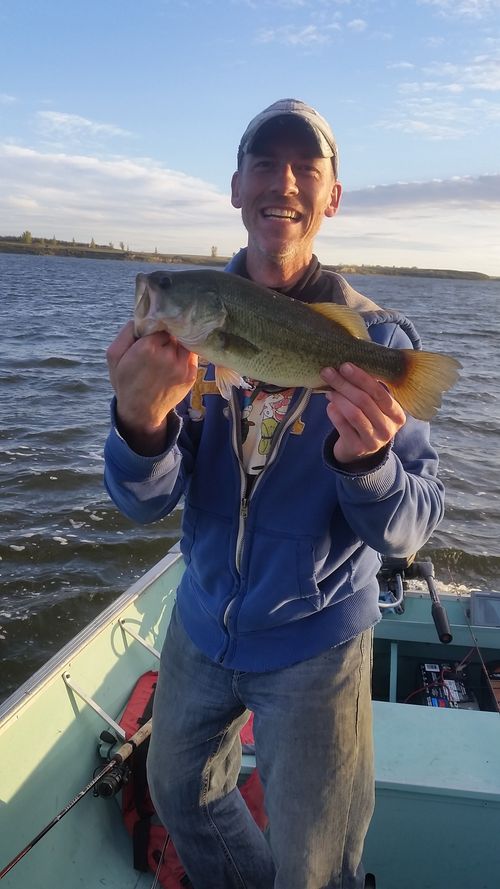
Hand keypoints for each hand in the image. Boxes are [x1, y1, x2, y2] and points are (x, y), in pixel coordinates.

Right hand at [106, 321, 197, 453]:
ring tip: (168, 352)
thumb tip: (142, 317)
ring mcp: (182, 366)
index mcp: (147, 348)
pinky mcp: (191, 375)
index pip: (159, 324)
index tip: (152, 334)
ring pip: (184, 342)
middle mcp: (167, 355)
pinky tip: (174, 361)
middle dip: (167, 335)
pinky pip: (191, 355)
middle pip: (173, 332)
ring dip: (178, 344)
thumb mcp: (114, 356)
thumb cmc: (126, 382)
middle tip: (160, 344)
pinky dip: (184, 355)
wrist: (141, 411)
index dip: (156, 327)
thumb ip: (125, 333)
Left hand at [320, 363, 405, 465]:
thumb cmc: (367, 420)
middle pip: (364, 401)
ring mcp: (373, 441)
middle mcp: (388, 428)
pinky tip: (330, 406)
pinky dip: (334, 413)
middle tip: (328, 372)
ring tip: (329, 389)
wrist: (360, 451)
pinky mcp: (357, 448)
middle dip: (345, 384)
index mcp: (397, 414)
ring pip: (354, 413)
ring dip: (338, 397)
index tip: (345, 366)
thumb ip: (366, 391)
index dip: (361, 378)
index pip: (380, 392)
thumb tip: (344, 368)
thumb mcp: (374, 407)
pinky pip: (342, 426)